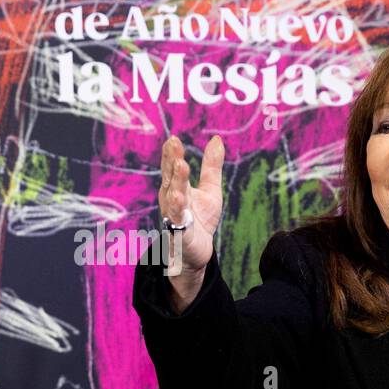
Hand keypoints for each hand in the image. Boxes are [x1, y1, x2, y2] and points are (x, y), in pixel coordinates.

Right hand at [158, 135, 224, 280]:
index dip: (172, 153)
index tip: (174, 138)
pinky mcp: (180, 233)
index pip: (173, 167)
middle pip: (171, 177)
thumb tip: (217, 139)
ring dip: (177, 181)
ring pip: (174, 196)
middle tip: (174, 144)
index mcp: (177, 187)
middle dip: (172, 160)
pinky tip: (180, 198)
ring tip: (181, 165)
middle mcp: (171, 199)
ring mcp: (174, 216)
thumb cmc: (201, 218)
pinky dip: (178, 210)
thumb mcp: (210, 189)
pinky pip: (178, 220)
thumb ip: (211, 166)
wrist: (198, 251)